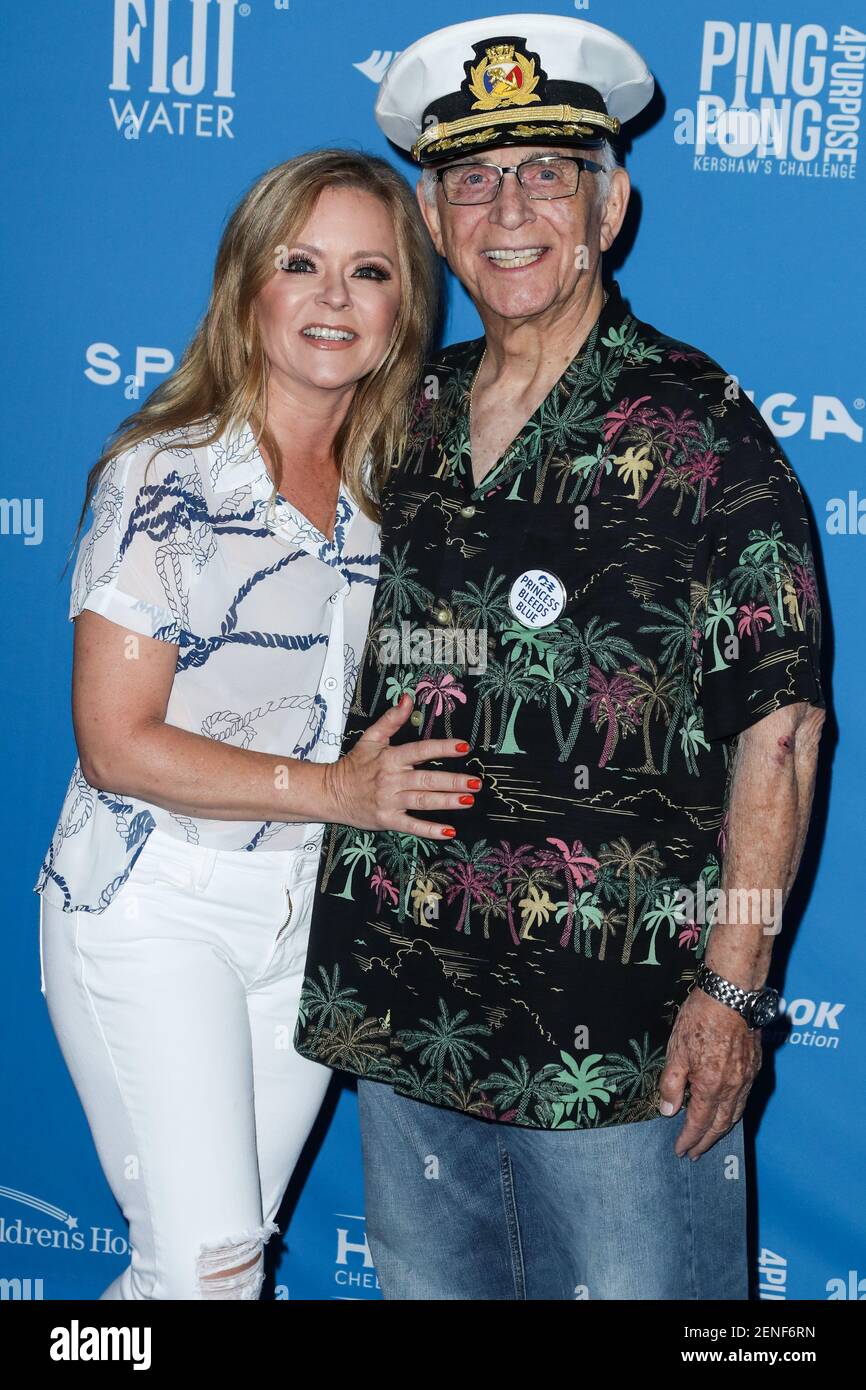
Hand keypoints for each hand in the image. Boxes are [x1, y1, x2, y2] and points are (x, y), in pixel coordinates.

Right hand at [323, 694, 478, 839]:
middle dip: (453, 781)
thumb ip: (392, 719)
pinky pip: (412, 825)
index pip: (420, 750)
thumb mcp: (371, 738)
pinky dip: (430, 830)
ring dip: (447, 802)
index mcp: (390, 758)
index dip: (442, 748)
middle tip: (475, 782)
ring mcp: (389, 801)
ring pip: (423, 801)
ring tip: (468, 800)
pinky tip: (449, 831)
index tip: (463, 747)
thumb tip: (408, 699)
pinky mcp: (387, 819)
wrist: (331, 793)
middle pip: (427, 779)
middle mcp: (391, 779)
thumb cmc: (354, 765)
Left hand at [658, 986, 761, 1158]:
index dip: (689, 1139)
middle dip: (707, 1141)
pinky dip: (734, 1110)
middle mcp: (733, 1087)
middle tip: (695, 1153)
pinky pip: (744, 1097)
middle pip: (721, 1124)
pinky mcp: (755, 1065)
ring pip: (736, 1113)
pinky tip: (727, 1109)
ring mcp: (747, 1077)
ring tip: (710, 1137)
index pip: (699, 1123)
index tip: (681, 1151)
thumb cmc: (701, 1017)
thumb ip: (672, 1083)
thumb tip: (669, 1110)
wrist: (732, 993)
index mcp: (711, 1086)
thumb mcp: (676, 1050)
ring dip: (722, 1129)